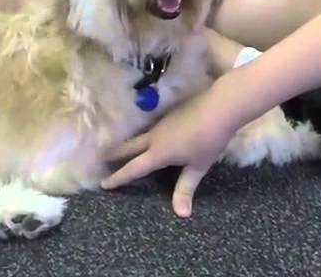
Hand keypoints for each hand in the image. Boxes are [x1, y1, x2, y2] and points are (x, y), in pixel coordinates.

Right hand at [101, 89, 239, 216]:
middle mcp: (155, 137)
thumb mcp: (197, 167)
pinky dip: (144, 136)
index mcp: (158, 153)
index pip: (133, 168)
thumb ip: (186, 188)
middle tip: (101, 159)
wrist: (219, 107)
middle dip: (114, 154)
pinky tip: (150, 136)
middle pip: (129, 147)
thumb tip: (181, 214)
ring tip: (122, 149)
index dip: (118, 178)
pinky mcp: (170, 114)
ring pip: (139, 136)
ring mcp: (161, 123)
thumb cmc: (209, 140)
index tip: (104, 184)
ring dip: (128, 144)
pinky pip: (151, 128)